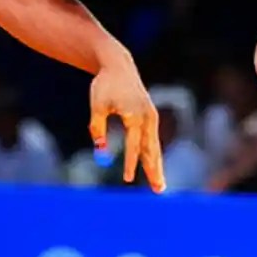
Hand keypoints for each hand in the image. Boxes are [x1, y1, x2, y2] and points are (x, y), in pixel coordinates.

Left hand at [88, 65, 164, 192]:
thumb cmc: (105, 85)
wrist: (118, 66)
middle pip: (151, 149)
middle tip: (159, 190)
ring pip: (155, 146)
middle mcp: (147, 117)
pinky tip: (154, 168)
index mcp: (134, 114)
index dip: (130, 162)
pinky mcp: (151, 116)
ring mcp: (151, 116)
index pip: (133, 144)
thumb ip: (97, 128)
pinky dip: (154, 155)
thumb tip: (100, 151)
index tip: (127, 179)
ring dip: (157, 166)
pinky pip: (153, 140)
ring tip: (159, 186)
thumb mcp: (97, 106)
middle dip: (154, 170)